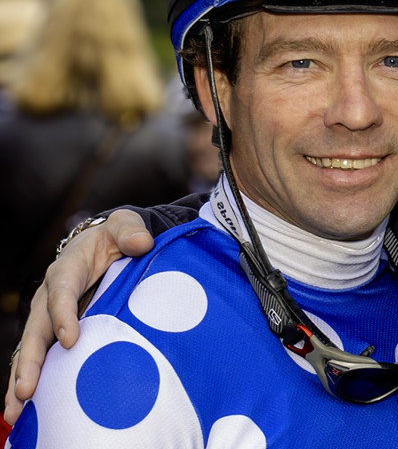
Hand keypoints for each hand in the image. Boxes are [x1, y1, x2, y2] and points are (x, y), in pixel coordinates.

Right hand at [4, 210, 152, 423]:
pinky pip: (39, 358)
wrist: (106, 243)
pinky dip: (31, 381)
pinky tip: (24, 411)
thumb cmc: (116, 236)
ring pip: (31, 350)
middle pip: (36, 330)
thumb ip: (131, 232)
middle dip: (32, 361)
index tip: (71, 339)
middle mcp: (50, 296)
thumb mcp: (125, 225)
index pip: (62, 293)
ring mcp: (48, 317)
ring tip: (16, 411)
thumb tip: (142, 243)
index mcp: (67, 269)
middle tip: (27, 390)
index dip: (64, 315)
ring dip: (23, 380)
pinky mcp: (53, 332)